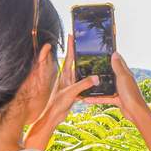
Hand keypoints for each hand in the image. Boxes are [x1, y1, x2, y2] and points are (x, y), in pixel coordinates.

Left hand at [24, 35, 101, 149]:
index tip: (72, 35)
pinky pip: (81, 81)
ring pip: (78, 70)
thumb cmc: (58, 103)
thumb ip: (84, 84)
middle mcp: (67, 77)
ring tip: (89, 55)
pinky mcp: (72, 91)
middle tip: (81, 41)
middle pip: (73, 60)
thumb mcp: (72, 92)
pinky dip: (87, 77)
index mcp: (65, 75)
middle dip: (77, 50)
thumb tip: (97, 78)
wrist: (53, 116)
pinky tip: (92, 77)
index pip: (69, 56)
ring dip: (82, 63)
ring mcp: (70, 83)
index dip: (71, 46)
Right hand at [83, 53, 150, 122]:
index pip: (118, 62)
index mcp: (125, 74)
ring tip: (86, 83)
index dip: (111, 56)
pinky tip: (86, 99)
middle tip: (90, 67)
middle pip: (110, 74)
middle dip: (101, 70)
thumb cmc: (131, 94)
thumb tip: (114, 53)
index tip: (102, 52)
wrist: (134, 112)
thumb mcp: (123, 77)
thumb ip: (118, 66)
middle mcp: (123, 81)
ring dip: (97, 86)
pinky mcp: (116, 100)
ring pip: (106, 86)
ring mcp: (119, 90)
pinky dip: (96, 98)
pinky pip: (104, 98)